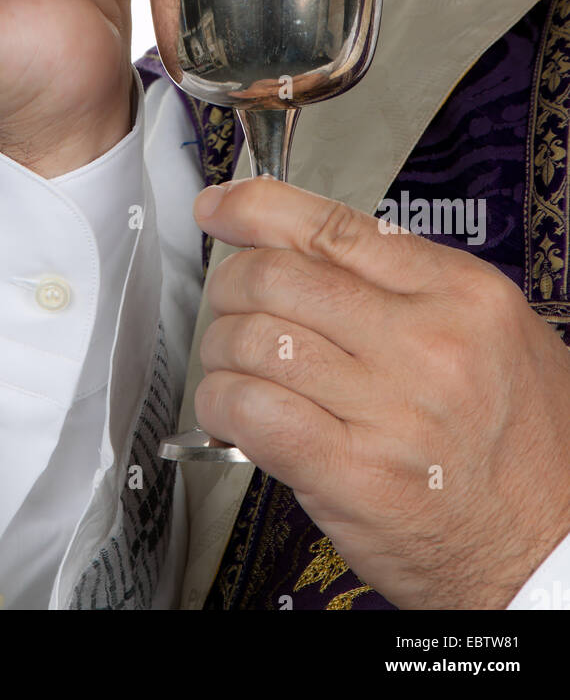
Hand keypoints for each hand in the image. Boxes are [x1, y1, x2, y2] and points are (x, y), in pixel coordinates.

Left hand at [192, 175, 569, 608]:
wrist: (550, 549)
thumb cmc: (523, 445)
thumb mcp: (491, 332)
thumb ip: (404, 284)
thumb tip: (304, 245)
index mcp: (461, 295)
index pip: (331, 227)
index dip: (255, 208)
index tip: (221, 209)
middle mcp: (426, 345)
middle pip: (277, 276)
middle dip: (230, 283)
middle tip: (228, 303)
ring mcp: (388, 411)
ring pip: (254, 340)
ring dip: (220, 349)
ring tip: (232, 363)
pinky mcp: (352, 476)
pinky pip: (252, 411)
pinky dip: (222, 402)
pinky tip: (231, 408)